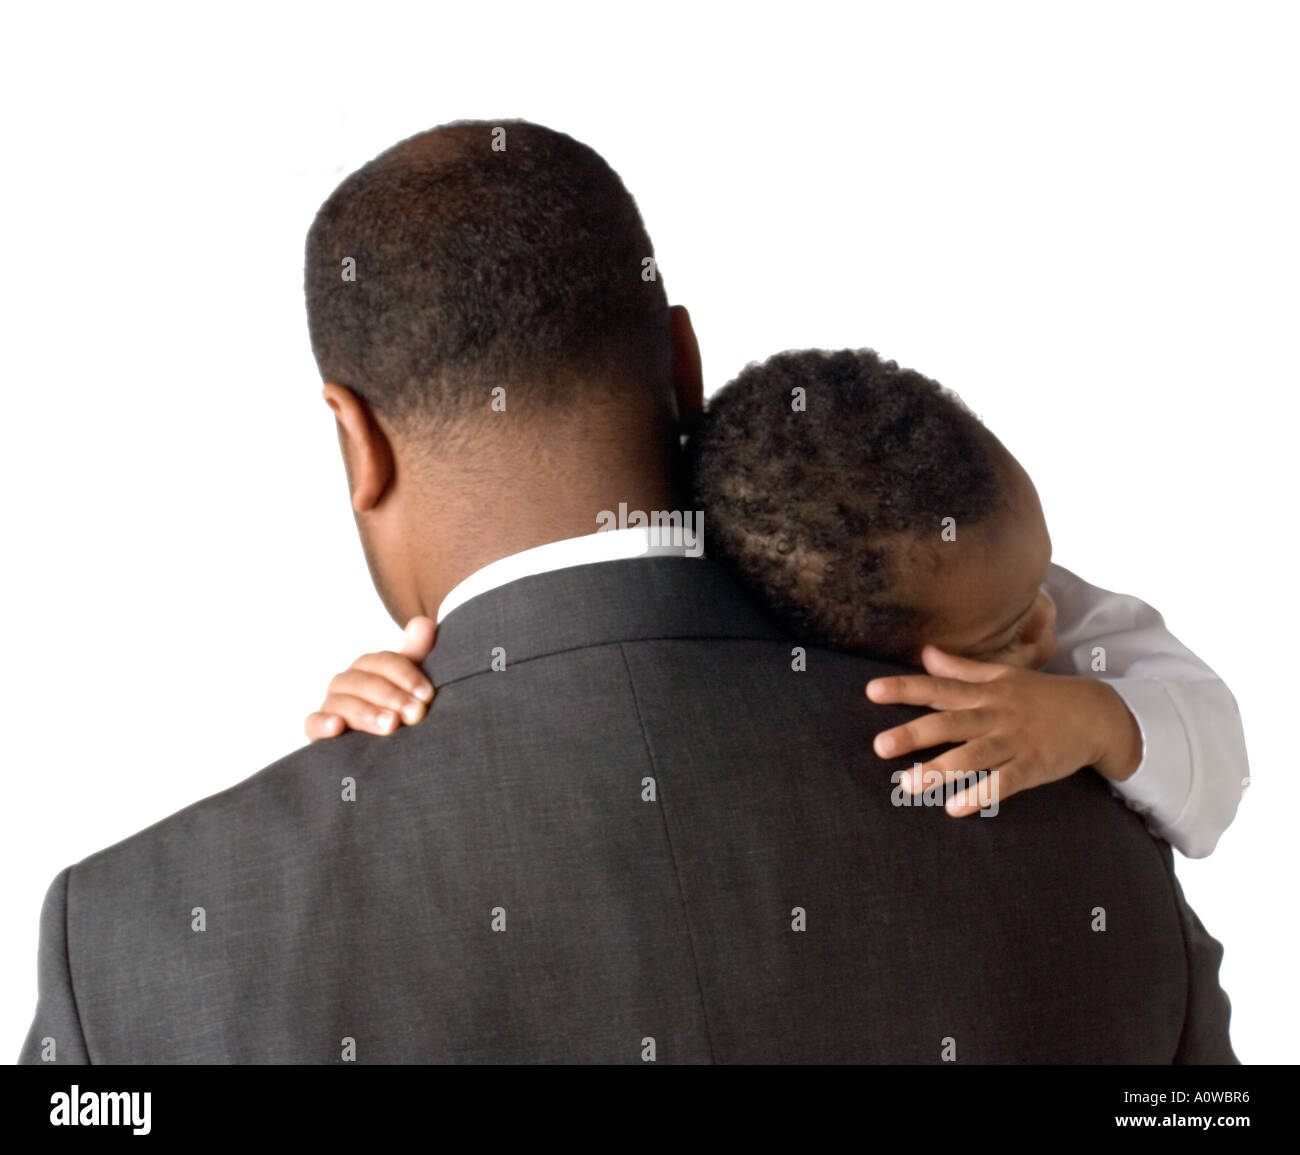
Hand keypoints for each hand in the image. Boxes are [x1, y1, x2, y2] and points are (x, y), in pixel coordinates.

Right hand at [305, 616, 436, 740]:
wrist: (389, 749)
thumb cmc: (401, 711)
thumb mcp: (412, 684)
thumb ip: (417, 654)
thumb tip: (423, 623)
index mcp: (370, 668)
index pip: (383, 662)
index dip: (406, 675)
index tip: (427, 695)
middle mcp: (348, 682)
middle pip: (363, 681)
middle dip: (391, 696)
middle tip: (415, 714)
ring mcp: (332, 705)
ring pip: (340, 702)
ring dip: (365, 712)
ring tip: (390, 725)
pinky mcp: (319, 731)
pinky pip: (312, 723)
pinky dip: (322, 723)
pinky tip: (337, 727)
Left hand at [865, 644, 1141, 816]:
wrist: (1096, 713)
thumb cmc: (1039, 695)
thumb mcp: (1001, 675)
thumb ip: (960, 668)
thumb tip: (925, 652)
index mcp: (983, 692)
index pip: (937, 687)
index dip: (904, 688)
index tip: (871, 691)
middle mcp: (994, 715)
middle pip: (949, 723)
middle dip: (914, 734)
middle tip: (879, 746)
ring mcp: (1014, 741)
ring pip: (972, 755)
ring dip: (940, 770)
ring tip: (907, 785)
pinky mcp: (1033, 766)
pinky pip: (1004, 782)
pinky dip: (981, 794)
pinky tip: (956, 808)